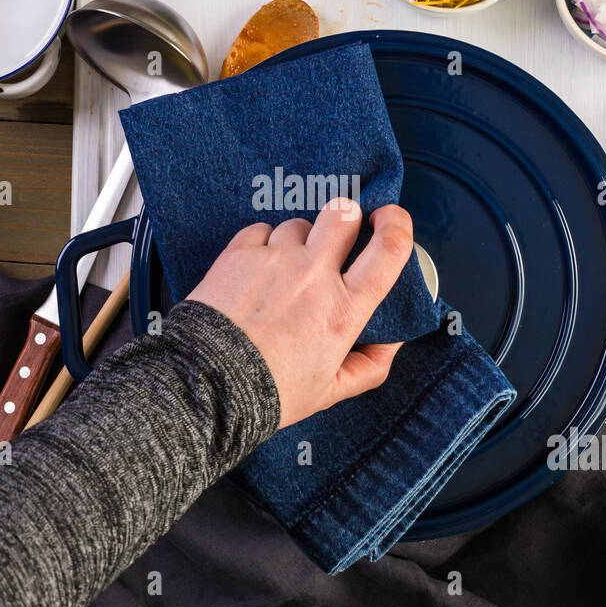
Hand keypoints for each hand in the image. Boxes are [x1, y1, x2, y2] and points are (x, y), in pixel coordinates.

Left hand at [188, 198, 412, 428]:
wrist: (207, 386)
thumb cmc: (269, 392)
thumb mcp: (329, 391)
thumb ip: (369, 367)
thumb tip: (392, 342)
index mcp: (343, 309)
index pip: (390, 248)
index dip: (398, 223)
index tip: (390, 220)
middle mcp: (313, 275)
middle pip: (343, 214)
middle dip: (346, 217)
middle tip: (337, 236)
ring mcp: (275, 259)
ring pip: (298, 224)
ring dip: (298, 240)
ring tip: (283, 271)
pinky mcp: (239, 254)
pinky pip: (260, 230)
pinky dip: (262, 244)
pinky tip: (255, 271)